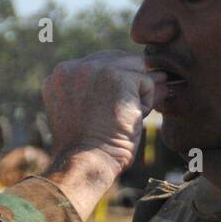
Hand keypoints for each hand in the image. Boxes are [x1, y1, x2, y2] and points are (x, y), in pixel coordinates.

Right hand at [41, 52, 165, 217]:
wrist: (87, 162)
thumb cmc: (89, 147)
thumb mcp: (92, 113)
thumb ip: (112, 89)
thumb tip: (161, 77)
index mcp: (59, 76)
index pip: (99, 65)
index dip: (115, 86)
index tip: (110, 111)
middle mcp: (71, 67)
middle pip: (118, 60)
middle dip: (129, 85)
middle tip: (120, 117)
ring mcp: (93, 69)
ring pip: (134, 68)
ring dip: (137, 94)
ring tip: (121, 118)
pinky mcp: (116, 75)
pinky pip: (147, 81)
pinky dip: (145, 103)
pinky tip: (129, 119)